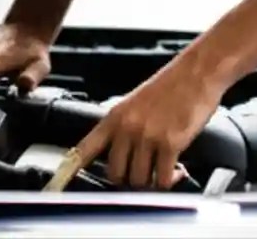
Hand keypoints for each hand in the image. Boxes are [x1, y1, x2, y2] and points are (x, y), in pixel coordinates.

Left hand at [73, 60, 225, 188]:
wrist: (197, 71)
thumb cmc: (172, 84)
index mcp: (115, 117)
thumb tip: (121, 153)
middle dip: (128, 182)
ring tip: (164, 172)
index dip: (70, 170)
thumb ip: (125, 126)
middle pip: (115, 174)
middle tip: (143, 176)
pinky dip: (170, 182)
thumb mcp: (136, 102)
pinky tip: (177, 172)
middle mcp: (127, 127)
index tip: (59, 185)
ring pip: (138, 180)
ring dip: (152, 183)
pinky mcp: (170, 143)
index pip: (85, 149)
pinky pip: (162, 179)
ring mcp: (148, 136)